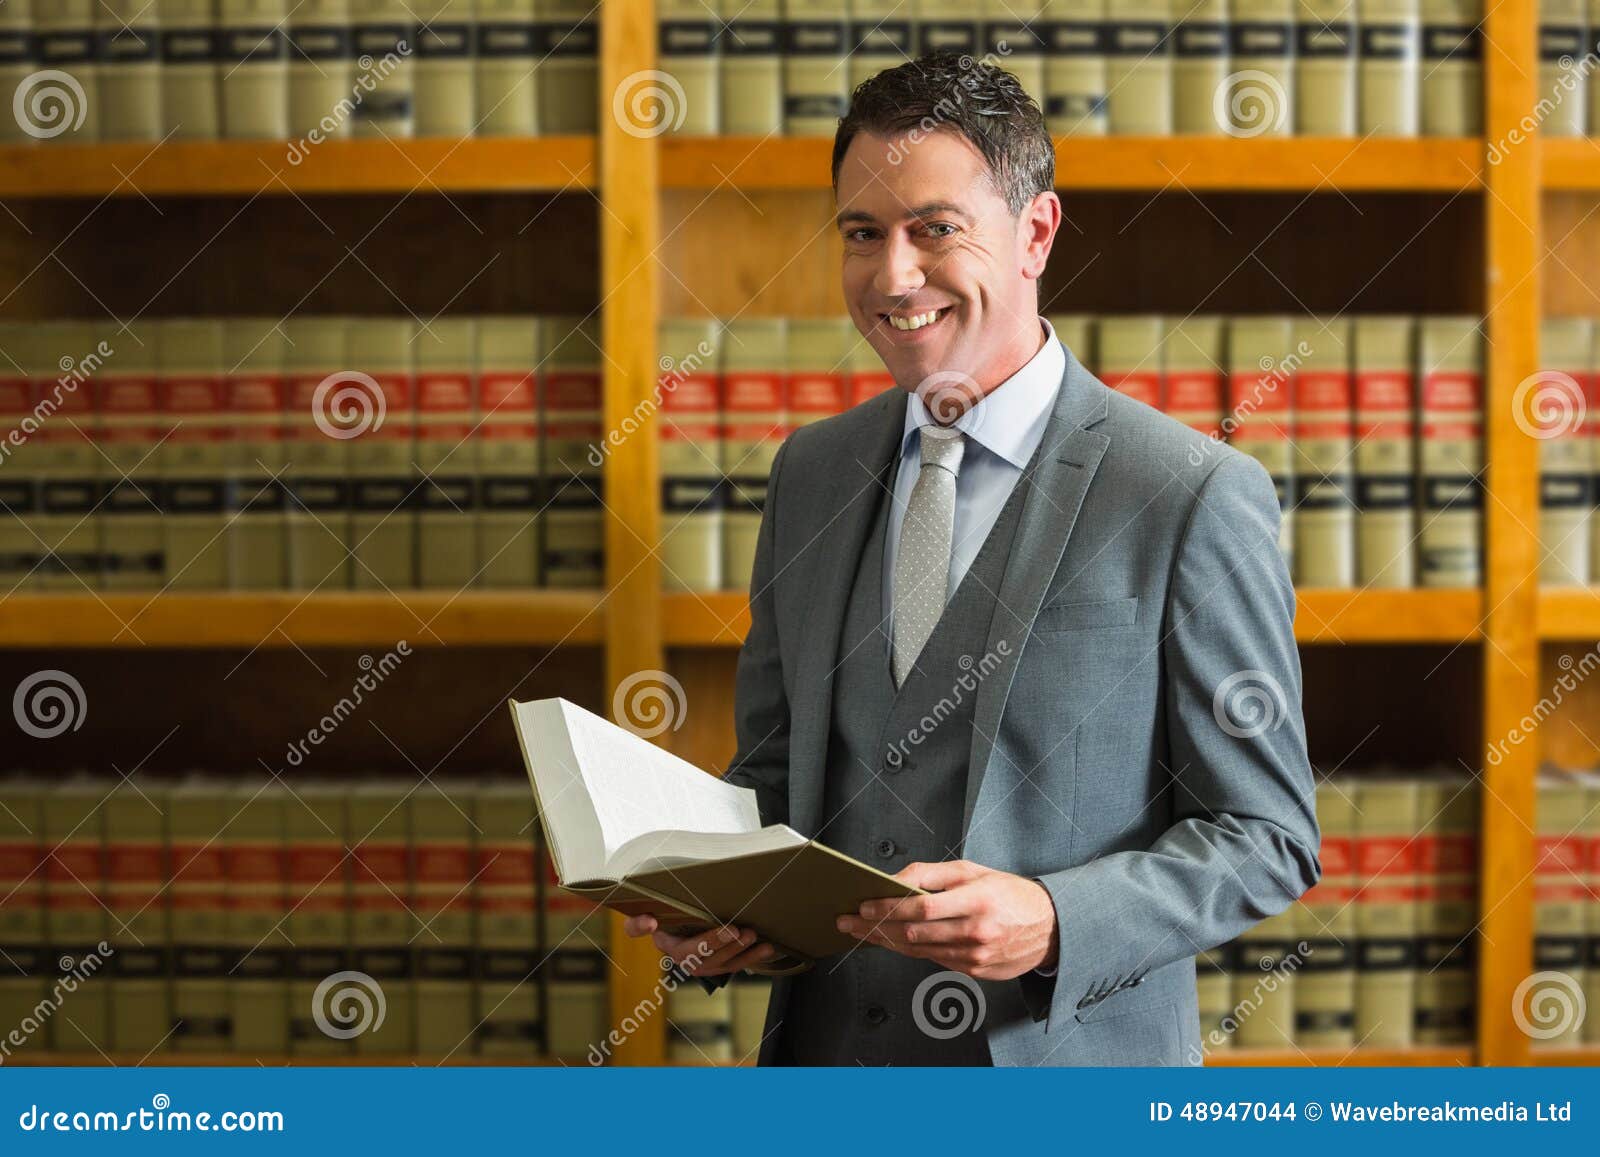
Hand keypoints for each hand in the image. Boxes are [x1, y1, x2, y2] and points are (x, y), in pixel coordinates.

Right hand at [622, 914, 780, 976]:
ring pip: (724, 962)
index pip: (667, 943)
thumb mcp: (645, 922)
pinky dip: (753, 956)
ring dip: (740, 951)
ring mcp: (706, 967)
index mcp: (669, 948)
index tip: (660, 923)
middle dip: (720, 943)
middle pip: (703, 954)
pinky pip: (738, 964)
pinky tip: (767, 948)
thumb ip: (637, 925)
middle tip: (736, 930)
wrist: (679, 937)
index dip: (664, 934)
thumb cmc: (664, 924)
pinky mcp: (721, 967)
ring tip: (752, 936)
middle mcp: (686, 961)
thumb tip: (649, 922)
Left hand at [835, 860, 1058, 979]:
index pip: (921, 908)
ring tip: (862, 932)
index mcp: (977, 901)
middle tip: (848, 921)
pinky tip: (892, 942)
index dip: (888, 908)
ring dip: (886, 942)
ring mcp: (976, 956)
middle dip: (875, 927)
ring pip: (919, 951)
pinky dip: (910, 951)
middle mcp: (976, 932)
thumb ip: (931, 874)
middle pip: (913, 933)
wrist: (1050, 927)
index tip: (863, 905)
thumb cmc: (1008, 893)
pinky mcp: (975, 972)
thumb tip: (894, 881)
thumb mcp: (973, 871)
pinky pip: (934, 961)